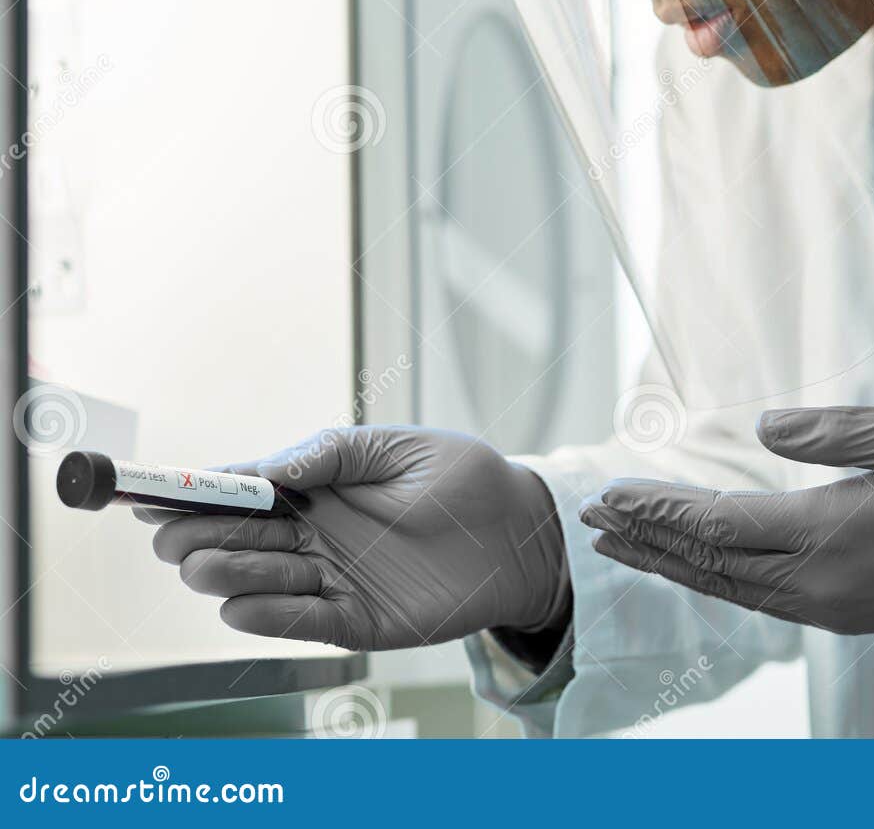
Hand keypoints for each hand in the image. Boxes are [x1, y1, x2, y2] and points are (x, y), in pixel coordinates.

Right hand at [138, 426, 568, 649]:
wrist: (524, 530)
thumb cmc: (463, 479)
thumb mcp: (398, 448)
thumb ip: (332, 453)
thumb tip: (265, 469)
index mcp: (315, 491)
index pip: (242, 494)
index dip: (195, 494)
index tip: (151, 496)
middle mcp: (314, 539)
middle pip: (237, 541)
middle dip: (200, 538)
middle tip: (176, 538)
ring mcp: (334, 581)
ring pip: (260, 584)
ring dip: (230, 575)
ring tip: (210, 566)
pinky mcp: (361, 621)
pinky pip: (307, 624)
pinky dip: (271, 618)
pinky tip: (239, 607)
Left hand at [579, 406, 873, 634]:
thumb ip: (832, 431)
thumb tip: (760, 428)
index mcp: (833, 536)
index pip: (721, 526)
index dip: (661, 509)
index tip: (610, 494)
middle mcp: (821, 585)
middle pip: (709, 565)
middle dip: (647, 538)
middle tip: (589, 518)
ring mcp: (829, 610)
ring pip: (728, 590)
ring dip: (670, 563)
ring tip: (622, 543)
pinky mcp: (841, 617)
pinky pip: (758, 601)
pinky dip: (712, 579)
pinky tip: (691, 564)